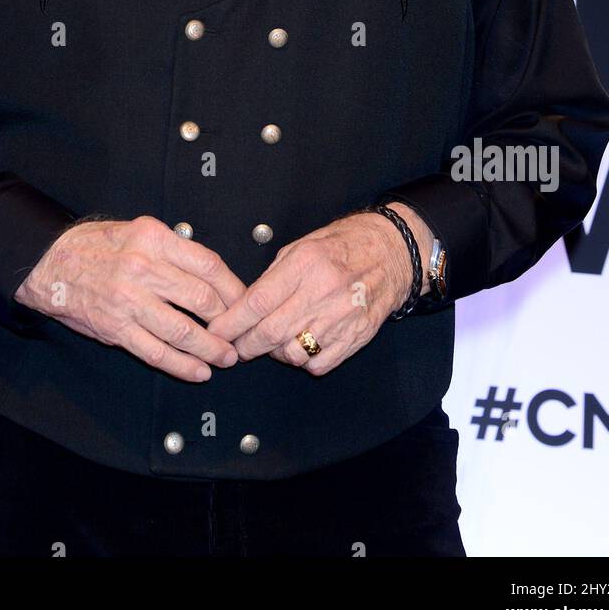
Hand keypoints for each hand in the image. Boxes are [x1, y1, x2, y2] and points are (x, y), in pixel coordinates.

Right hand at [14, 215, 246, 382]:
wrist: (51, 263)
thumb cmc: (97, 246)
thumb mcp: (138, 231)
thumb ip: (173, 249)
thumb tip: (212, 274)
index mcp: (154, 239)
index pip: (208, 265)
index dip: (234, 288)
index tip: (246, 302)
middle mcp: (143, 268)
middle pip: (202, 299)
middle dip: (228, 321)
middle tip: (240, 333)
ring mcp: (129, 301)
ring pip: (184, 331)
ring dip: (212, 349)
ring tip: (226, 357)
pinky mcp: (116, 329)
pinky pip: (157, 352)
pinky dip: (183, 366)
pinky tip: (199, 371)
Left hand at [206, 204, 433, 376]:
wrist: (391, 252)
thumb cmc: (342, 246)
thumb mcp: (302, 246)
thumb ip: (274, 276)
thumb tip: (245, 305)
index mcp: (305, 263)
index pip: (258, 301)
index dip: (232, 321)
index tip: (217, 330)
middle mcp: (323, 291)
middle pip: (271, 332)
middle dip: (246, 345)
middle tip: (236, 347)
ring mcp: (342, 317)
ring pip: (293, 353)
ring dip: (275, 354)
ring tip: (272, 344)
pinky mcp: (356, 336)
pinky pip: (319, 363)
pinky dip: (304, 361)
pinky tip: (300, 347)